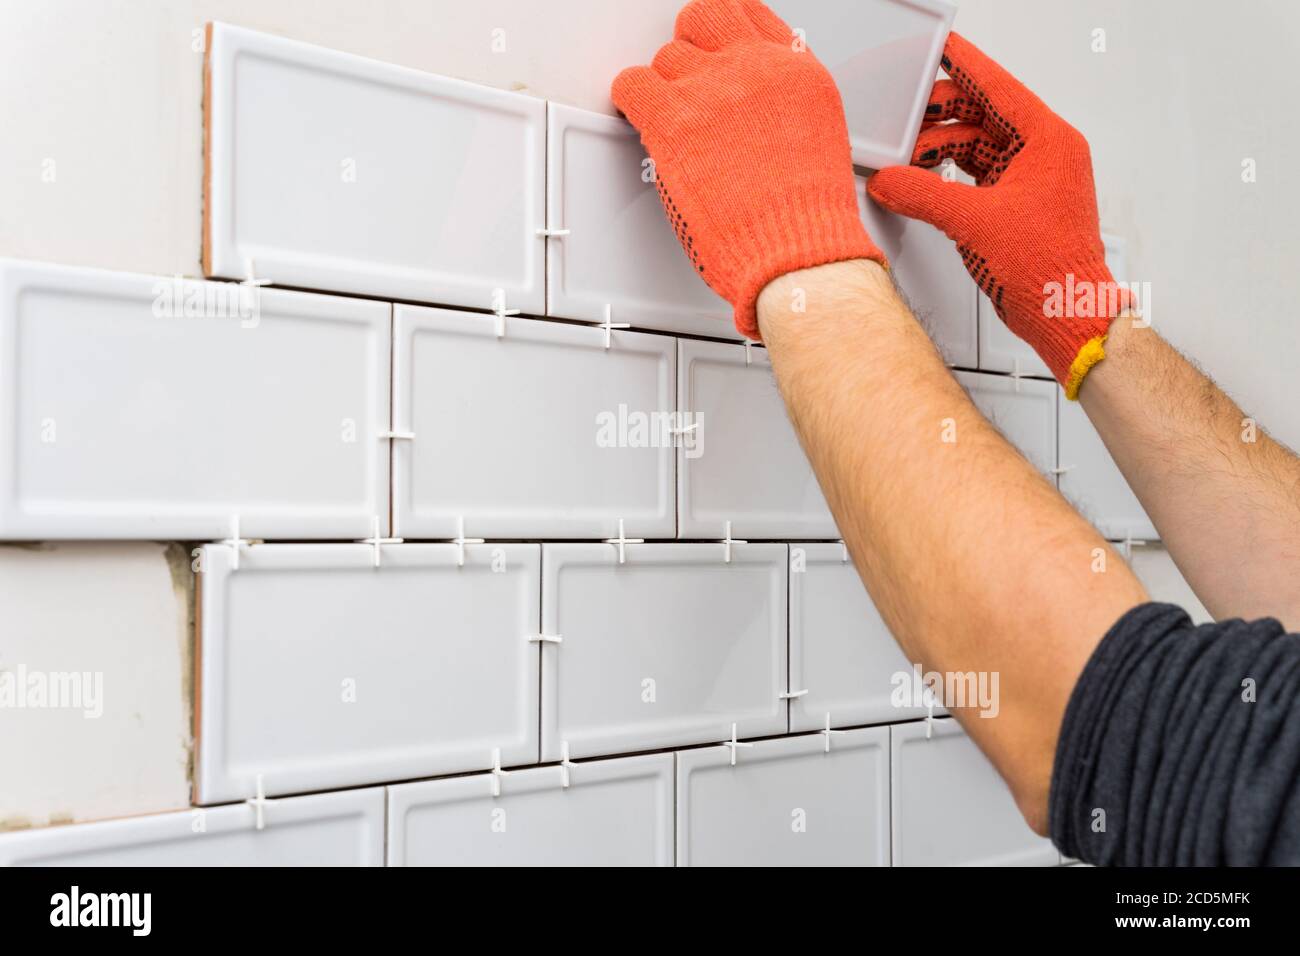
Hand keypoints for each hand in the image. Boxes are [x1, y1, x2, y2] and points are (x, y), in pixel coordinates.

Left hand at [612, 0, 884, 339]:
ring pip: (666, 59)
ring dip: (666, 91)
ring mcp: (712, 89)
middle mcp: (755, 68)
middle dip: (692, 54)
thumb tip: (757, 99)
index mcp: (794, 70)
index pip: (747, 13)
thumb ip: (783, 103)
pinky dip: (632, 102)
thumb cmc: (806, 219)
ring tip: (677, 129)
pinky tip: (645, 123)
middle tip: (689, 88)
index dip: (723, 33)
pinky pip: (632, 84)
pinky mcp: (675, 120)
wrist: (797, 253)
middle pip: (701, 23)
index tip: (714, 48)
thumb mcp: (818, 137)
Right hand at [869, 33, 1128, 398]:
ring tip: (905, 159)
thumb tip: (891, 181)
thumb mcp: (974, 223)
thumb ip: (923, 195)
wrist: (1065, 314)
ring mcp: (1032, 181)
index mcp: (1049, 141)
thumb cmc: (1050, 269)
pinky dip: (948, 179)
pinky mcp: (1019, 206)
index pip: (998, 88)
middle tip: (904, 118)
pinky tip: (923, 184)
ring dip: (940, 152)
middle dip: (940, 118)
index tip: (940, 48)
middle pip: (983, 116)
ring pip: (978, 148)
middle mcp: (1045, 155)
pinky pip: (978, 177)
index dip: (965, 65)